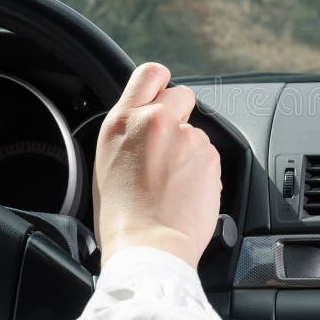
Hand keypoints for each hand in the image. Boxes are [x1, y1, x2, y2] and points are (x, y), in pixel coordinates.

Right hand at [93, 62, 221, 267]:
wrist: (149, 247)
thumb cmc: (123, 216)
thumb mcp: (109, 160)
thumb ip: (130, 131)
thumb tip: (145, 123)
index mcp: (123, 120)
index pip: (150, 72)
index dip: (162, 81)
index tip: (164, 92)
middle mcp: (155, 121)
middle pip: (182, 94)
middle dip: (180, 114)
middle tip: (170, 145)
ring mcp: (186, 137)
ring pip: (196, 131)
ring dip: (190, 149)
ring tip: (173, 181)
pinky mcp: (210, 155)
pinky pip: (209, 154)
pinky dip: (202, 168)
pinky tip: (186, 190)